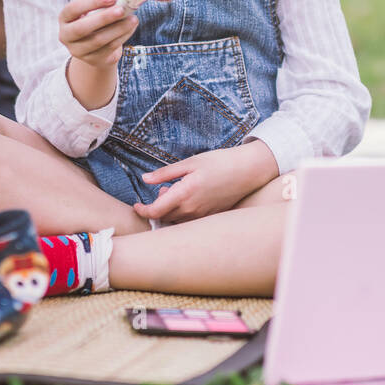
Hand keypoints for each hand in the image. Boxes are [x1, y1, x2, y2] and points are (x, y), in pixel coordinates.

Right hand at [58, 0, 137, 68]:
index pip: (74, 8)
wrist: (96, 48)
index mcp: (65, 18)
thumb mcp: (96, 10)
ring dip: (118, 28)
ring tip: (133, 19)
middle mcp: (66, 35)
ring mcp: (77, 50)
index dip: (92, 3)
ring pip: (98, 40)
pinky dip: (122, 37)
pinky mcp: (92, 60)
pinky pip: (109, 48)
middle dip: (104, 18)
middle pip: (82, 28)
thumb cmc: (96, 22)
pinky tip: (131, 28)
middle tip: (122, 10)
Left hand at [132, 144, 275, 224]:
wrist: (247, 171)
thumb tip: (144, 179)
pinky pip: (189, 221)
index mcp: (184, 194)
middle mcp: (192, 209)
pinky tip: (189, 198)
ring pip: (177, 221)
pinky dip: (182, 213)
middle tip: (164, 188)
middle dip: (158, 207)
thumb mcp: (190, 162)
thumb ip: (165, 173)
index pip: (155, 211)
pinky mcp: (210, 217)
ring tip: (178, 190)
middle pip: (164, 217)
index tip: (136, 205)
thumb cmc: (219, 162)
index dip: (142, 211)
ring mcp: (202, 215)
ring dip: (170, 210)